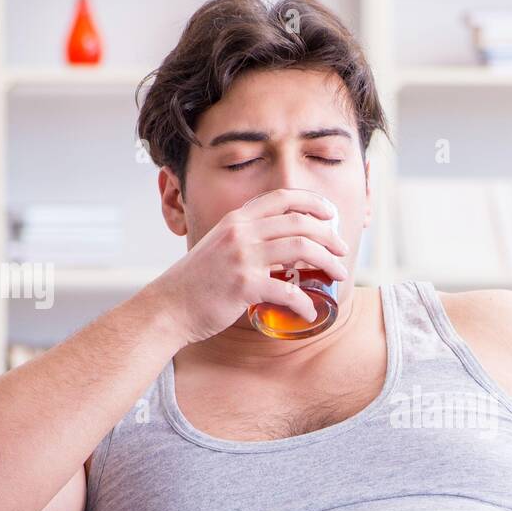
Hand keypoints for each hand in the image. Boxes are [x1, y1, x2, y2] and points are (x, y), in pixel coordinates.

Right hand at [146, 188, 350, 344]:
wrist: (169, 307)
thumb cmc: (197, 282)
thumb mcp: (219, 246)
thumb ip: (245, 239)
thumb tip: (280, 247)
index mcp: (236, 219)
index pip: (282, 198)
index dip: (313, 202)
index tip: (331, 214)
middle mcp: (241, 232)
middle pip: (300, 222)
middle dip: (329, 236)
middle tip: (342, 251)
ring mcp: (243, 258)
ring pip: (301, 250)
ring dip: (327, 262)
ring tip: (339, 275)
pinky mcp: (245, 286)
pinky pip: (288, 292)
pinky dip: (305, 304)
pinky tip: (310, 312)